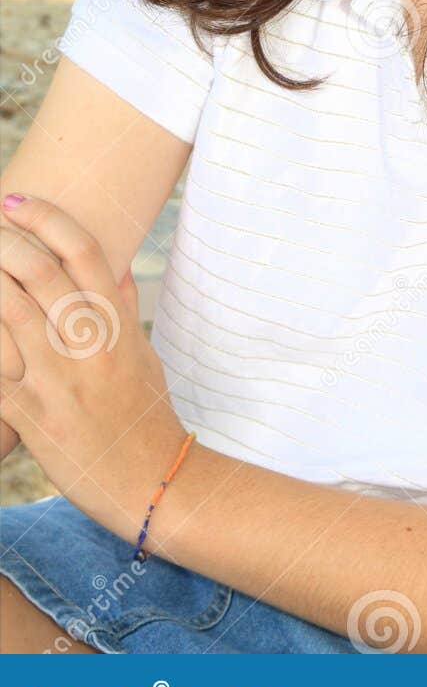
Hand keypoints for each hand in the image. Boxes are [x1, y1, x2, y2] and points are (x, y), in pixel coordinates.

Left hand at [0, 193, 189, 545]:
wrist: (152, 485)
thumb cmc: (147, 417)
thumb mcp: (143, 356)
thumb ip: (124, 310)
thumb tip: (114, 268)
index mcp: (118, 324)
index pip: (84, 251)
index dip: (48, 218)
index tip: (17, 201)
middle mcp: (90, 344)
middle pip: (41, 272)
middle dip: (3, 240)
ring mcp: (59, 379)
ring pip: (9, 311)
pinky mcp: (31, 416)